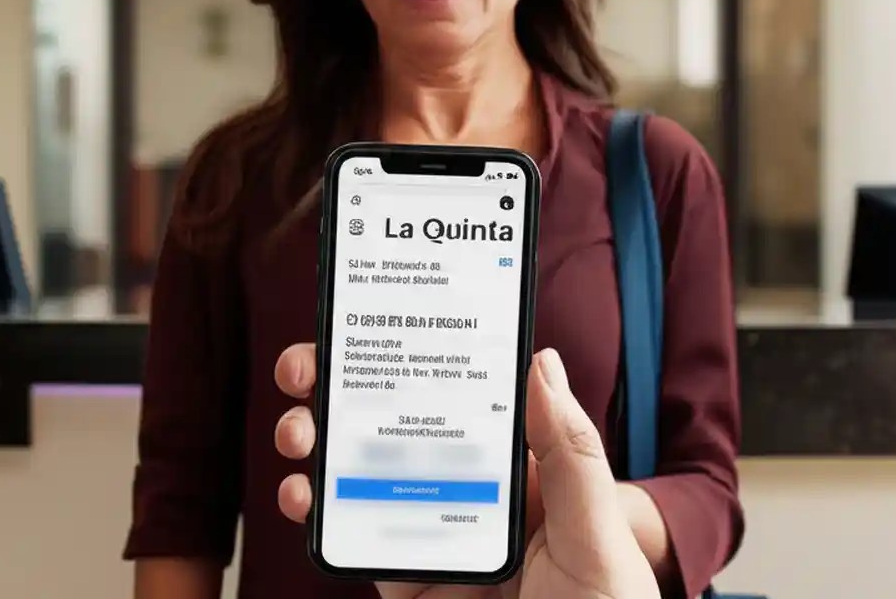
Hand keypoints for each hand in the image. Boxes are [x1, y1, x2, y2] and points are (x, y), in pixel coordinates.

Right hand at [274, 344, 659, 598]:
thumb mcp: (597, 534)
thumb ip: (570, 455)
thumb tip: (542, 362)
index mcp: (527, 475)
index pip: (466, 400)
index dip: (420, 358)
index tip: (377, 323)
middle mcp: (474, 499)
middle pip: (401, 431)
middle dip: (346, 393)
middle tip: (307, 370)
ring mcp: (436, 542)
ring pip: (365, 480)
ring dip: (320, 447)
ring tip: (298, 433)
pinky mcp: (407, 584)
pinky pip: (356, 544)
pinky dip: (319, 517)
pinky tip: (304, 495)